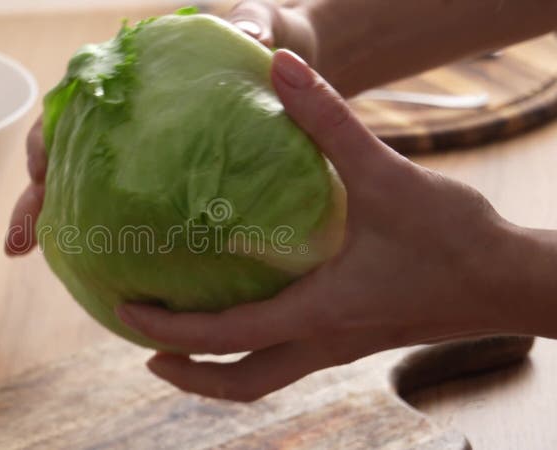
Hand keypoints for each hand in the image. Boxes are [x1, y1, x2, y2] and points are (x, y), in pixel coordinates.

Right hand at [6, 4, 316, 254]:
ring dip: (57, 223)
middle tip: (18, 243)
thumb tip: (251, 36)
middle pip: (66, 156)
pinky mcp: (168, 175)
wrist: (290, 54)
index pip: (73, 108)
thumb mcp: (259, 23)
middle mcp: (128, 117)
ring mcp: (144, 149)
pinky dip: (106, 234)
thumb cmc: (265, 33)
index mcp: (133, 79)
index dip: (48, 138)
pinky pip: (125, 206)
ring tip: (31, 257)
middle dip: (36, 198)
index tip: (39, 167)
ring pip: (85, 186)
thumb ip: (252, 25)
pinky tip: (100, 269)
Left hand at [114, 50, 512, 401]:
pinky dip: (253, 351)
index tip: (127, 310)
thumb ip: (329, 120)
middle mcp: (322, 341)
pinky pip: (289, 359)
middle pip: (240, 383)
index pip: (226, 335)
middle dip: (188, 374)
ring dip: (217, 371)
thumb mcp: (384, 175)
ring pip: (264, 379)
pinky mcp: (355, 339)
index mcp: (318, 312)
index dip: (171, 327)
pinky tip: (249, 315)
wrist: (512, 282)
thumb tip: (283, 69)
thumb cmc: (454, 239)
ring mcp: (339, 347)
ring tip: (180, 347)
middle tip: (143, 350)